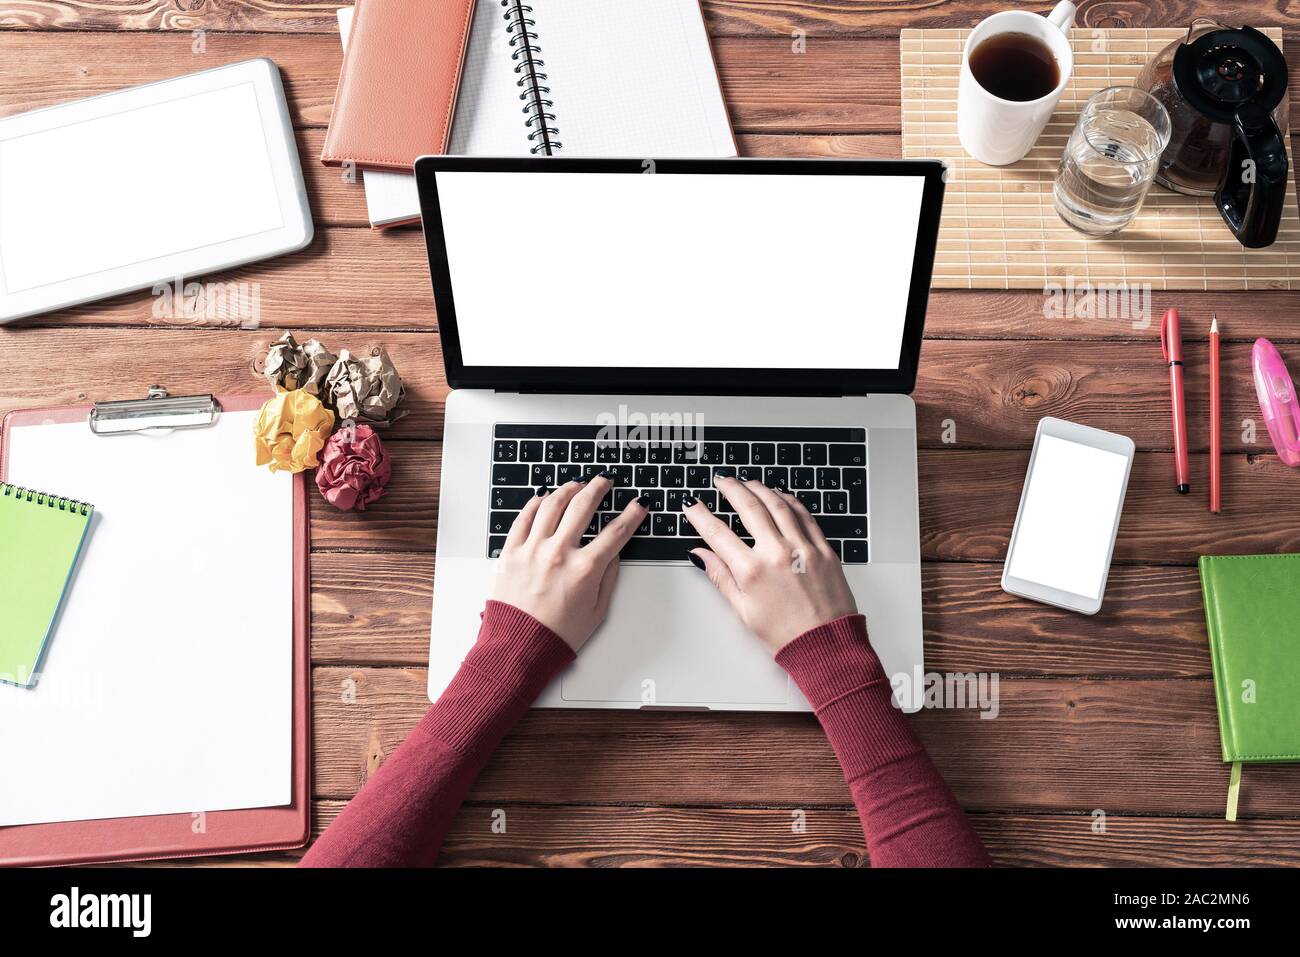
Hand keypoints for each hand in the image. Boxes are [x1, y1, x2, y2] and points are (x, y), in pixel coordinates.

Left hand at [491, 476, 647, 651]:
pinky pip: (524, 518)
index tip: (638, 505)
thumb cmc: (557, 635)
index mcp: (584, 569)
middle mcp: (558, 554)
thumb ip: (608, 576)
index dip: (631, 515)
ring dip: (568, 489)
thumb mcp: (597, 610)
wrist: (519, 647)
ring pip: (552, 505)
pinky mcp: (511, 552)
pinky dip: (536, 503)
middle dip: (598, 489)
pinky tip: (544, 497)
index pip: (616, 532)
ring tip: (577, 484)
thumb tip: (613, 551)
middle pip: (583, 507)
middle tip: (605, 481)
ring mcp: (532, 550)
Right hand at [682, 477, 856, 655]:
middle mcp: (777, 553)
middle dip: (732, 489)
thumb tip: (701, 555)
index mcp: (752, 571)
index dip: (700, 515)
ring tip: (748, 482)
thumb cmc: (786, 634)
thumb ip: (721, 576)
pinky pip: (805, 515)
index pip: (718, 533)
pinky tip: (781, 496)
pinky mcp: (824, 549)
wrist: (826, 646)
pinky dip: (790, 501)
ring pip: (778, 504)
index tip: (692, 505)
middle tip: (722, 481)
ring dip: (760, 489)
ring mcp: (803, 548)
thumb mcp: (743, 610)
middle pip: (749, 508)